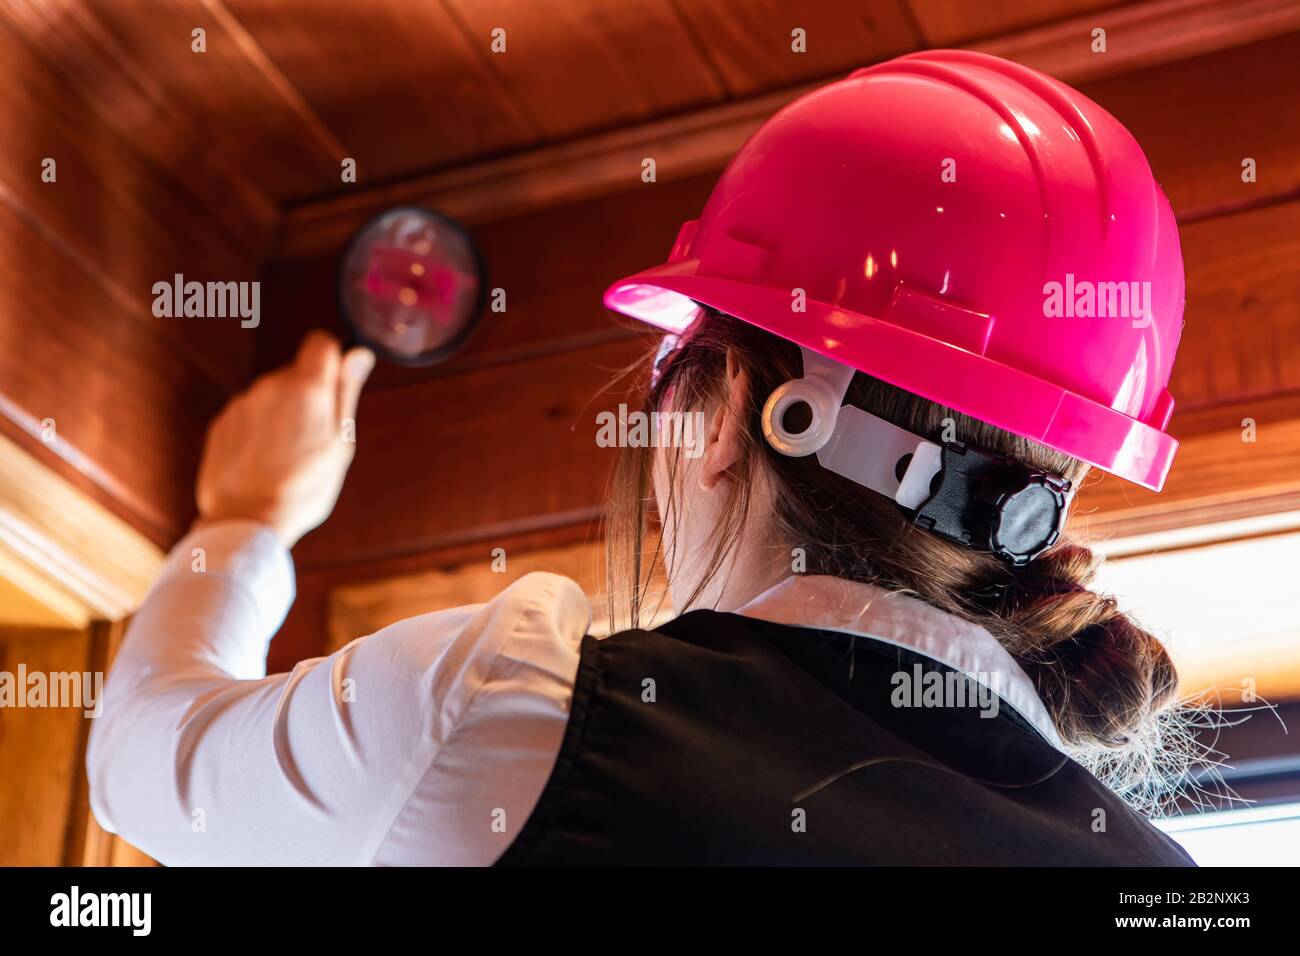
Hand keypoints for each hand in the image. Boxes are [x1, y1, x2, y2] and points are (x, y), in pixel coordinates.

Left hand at [195, 332, 374, 547]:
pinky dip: (258, 432)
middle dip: (307, 397)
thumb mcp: (340, 443)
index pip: (321, 343)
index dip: (332, 361)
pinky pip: (249, 415)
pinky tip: (262, 463)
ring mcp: (242, 403)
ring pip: (272, 397)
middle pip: (296, 374)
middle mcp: (270, 386)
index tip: (335, 389)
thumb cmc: (303, 487)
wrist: (247, 520)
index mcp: (306, 388)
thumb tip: (358, 354)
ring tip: (285, 458)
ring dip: (282, 416)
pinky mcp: (221, 423)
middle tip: (313, 441)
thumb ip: (346, 393)